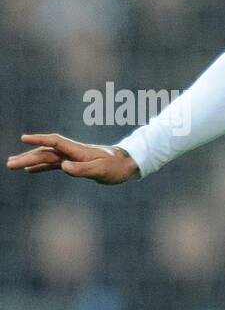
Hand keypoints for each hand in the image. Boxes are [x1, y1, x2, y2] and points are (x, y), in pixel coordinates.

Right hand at [6, 133, 139, 182]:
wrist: (127, 164)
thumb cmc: (116, 167)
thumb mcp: (101, 171)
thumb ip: (82, 170)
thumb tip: (63, 168)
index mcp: (78, 151)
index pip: (55, 142)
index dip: (39, 139)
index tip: (23, 138)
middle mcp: (72, 152)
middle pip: (45, 152)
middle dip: (27, 156)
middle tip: (9, 164)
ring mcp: (71, 157)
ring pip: (46, 158)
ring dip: (30, 160)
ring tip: (12, 164)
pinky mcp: (74, 164)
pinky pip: (53, 164)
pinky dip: (41, 167)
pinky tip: (30, 170)